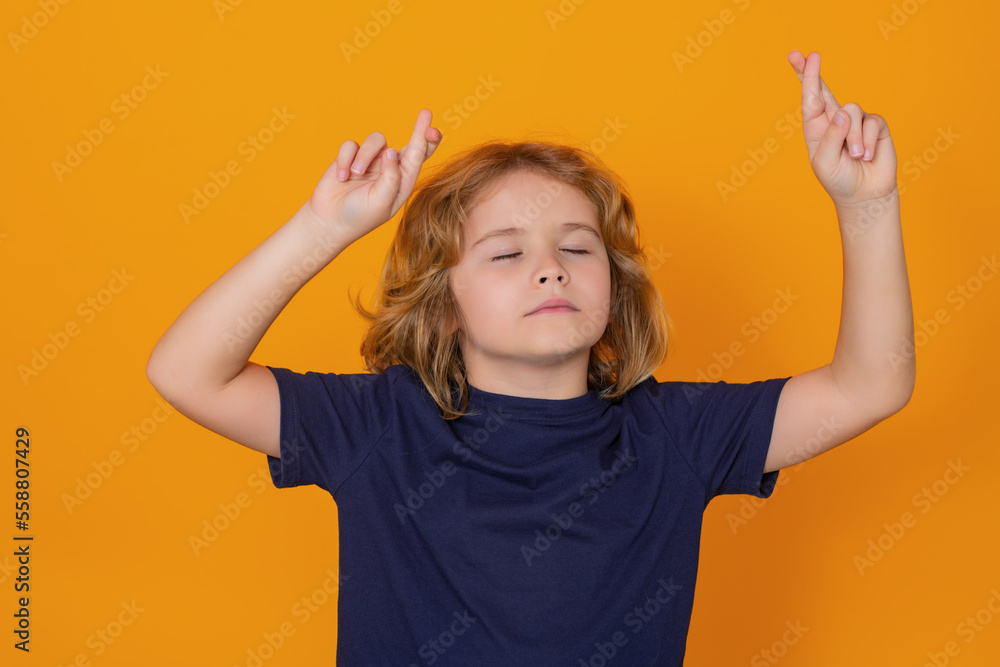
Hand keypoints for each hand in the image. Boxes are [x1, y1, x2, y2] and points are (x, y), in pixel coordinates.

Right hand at [304, 108, 441, 240]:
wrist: (328, 221)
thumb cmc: (359, 216)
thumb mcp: (381, 201)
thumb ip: (391, 177)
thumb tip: (392, 151)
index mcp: (402, 182)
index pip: (419, 159)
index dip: (428, 141)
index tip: (433, 128)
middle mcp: (390, 169)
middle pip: (408, 143)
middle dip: (418, 129)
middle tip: (426, 113)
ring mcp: (370, 162)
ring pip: (375, 140)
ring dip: (364, 156)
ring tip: (354, 175)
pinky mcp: (350, 157)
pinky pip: (350, 145)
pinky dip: (345, 159)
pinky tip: (341, 177)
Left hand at [787, 51, 897, 209]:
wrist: (865, 194)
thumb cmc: (839, 180)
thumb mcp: (825, 162)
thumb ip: (831, 138)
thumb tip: (842, 112)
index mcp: (816, 129)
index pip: (809, 99)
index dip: (804, 77)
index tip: (796, 56)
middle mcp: (834, 121)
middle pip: (824, 90)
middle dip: (815, 72)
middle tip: (810, 54)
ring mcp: (855, 121)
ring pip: (851, 110)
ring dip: (852, 137)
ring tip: (855, 156)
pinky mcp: (875, 125)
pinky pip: (870, 122)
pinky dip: (866, 141)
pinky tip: (866, 156)